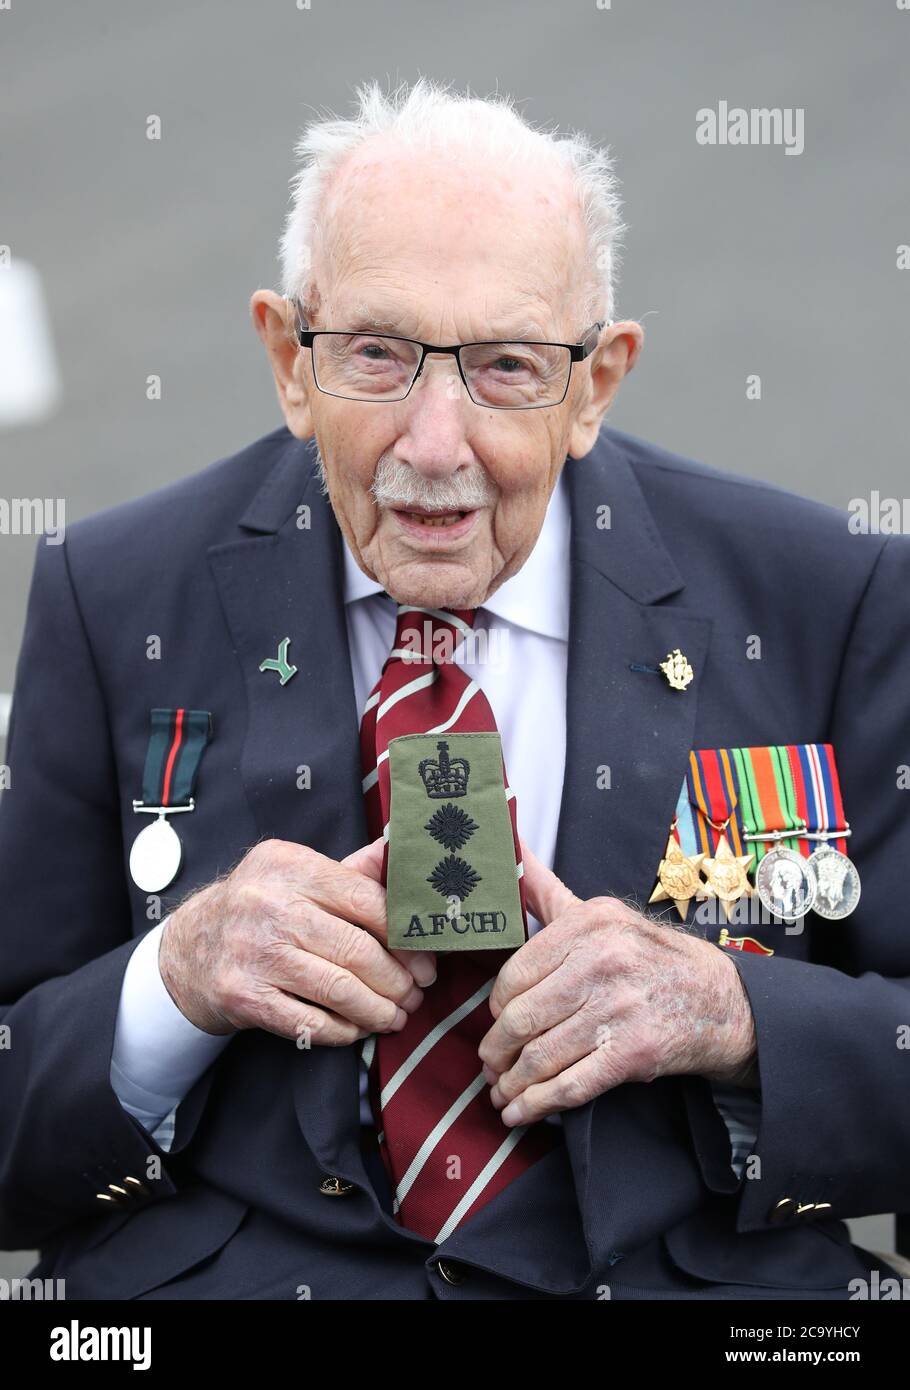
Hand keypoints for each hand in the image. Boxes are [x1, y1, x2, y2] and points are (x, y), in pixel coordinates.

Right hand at [158, 837, 434, 1043]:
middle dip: (398, 979)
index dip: (405, 936)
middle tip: (416, 993)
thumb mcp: (296, 875)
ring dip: (378, 1010)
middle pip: (357, 949)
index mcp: (290, 865)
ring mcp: (254, 952)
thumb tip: (402, 852)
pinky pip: (309, 1022)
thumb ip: (351, 869)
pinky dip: (343, 1030)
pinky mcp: (243, 996)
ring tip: (396, 1015)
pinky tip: (358, 1028)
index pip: (365, 900)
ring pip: (339, 989)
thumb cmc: (259, 909)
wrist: (188, 949)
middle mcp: (269, 905)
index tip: (426, 959)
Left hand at [478, 841, 756, 1125]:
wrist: (723, 1001)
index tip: (495, 1021)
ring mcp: (618, 1009)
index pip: (514, 973)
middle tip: (490, 1064)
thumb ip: (548, 891)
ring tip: (502, 1092)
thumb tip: (509, 846)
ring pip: (540, 1055)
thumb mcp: (602, 914)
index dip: (497, 1006)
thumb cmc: (651, 957)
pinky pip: (569, 1085)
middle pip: (521, 1017)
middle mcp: (602, 961)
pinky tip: (521, 1112)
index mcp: (588, 923)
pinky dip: (537, 1104)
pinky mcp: (633, 1053)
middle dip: (497, 1050)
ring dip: (512, 1083)